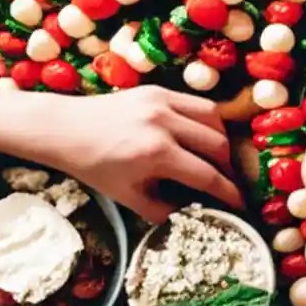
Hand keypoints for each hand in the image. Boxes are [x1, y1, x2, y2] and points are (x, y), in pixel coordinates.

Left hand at [40, 86, 240, 221]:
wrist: (64, 129)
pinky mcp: (158, 90)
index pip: (207, 176)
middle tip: (229, 181)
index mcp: (155, 154)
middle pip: (218, 146)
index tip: (241, 205)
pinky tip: (204, 135)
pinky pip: (198, 105)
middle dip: (229, 168)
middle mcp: (163, 125)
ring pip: (215, 120)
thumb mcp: (129, 198)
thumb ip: (166, 211)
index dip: (229, 193)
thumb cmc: (95, 167)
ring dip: (223, 141)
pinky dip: (209, 122)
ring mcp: (162, 103)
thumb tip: (197, 215)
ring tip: (219, 157)